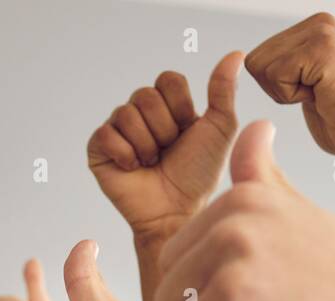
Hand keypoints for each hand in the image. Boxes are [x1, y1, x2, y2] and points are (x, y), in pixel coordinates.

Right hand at [88, 52, 244, 238]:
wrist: (176, 212)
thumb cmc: (198, 176)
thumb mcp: (220, 129)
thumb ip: (223, 90)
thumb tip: (236, 53)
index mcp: (167, 106)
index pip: (168, 80)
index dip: (180, 107)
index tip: (186, 133)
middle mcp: (140, 114)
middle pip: (145, 95)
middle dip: (163, 128)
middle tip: (168, 152)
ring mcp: (117, 131)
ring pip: (126, 114)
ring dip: (146, 144)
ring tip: (152, 163)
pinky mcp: (98, 150)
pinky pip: (105, 134)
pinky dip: (125, 154)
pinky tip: (134, 169)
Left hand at [244, 13, 334, 172]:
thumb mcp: (304, 82)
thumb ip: (283, 65)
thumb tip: (247, 59)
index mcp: (312, 27)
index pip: (256, 58)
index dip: (275, 87)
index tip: (311, 91)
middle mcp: (318, 23)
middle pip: (255, 61)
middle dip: (278, 88)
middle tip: (315, 94)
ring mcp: (321, 33)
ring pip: (262, 68)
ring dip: (285, 92)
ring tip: (319, 93)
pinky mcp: (321, 50)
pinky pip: (276, 75)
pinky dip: (292, 95)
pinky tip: (321, 95)